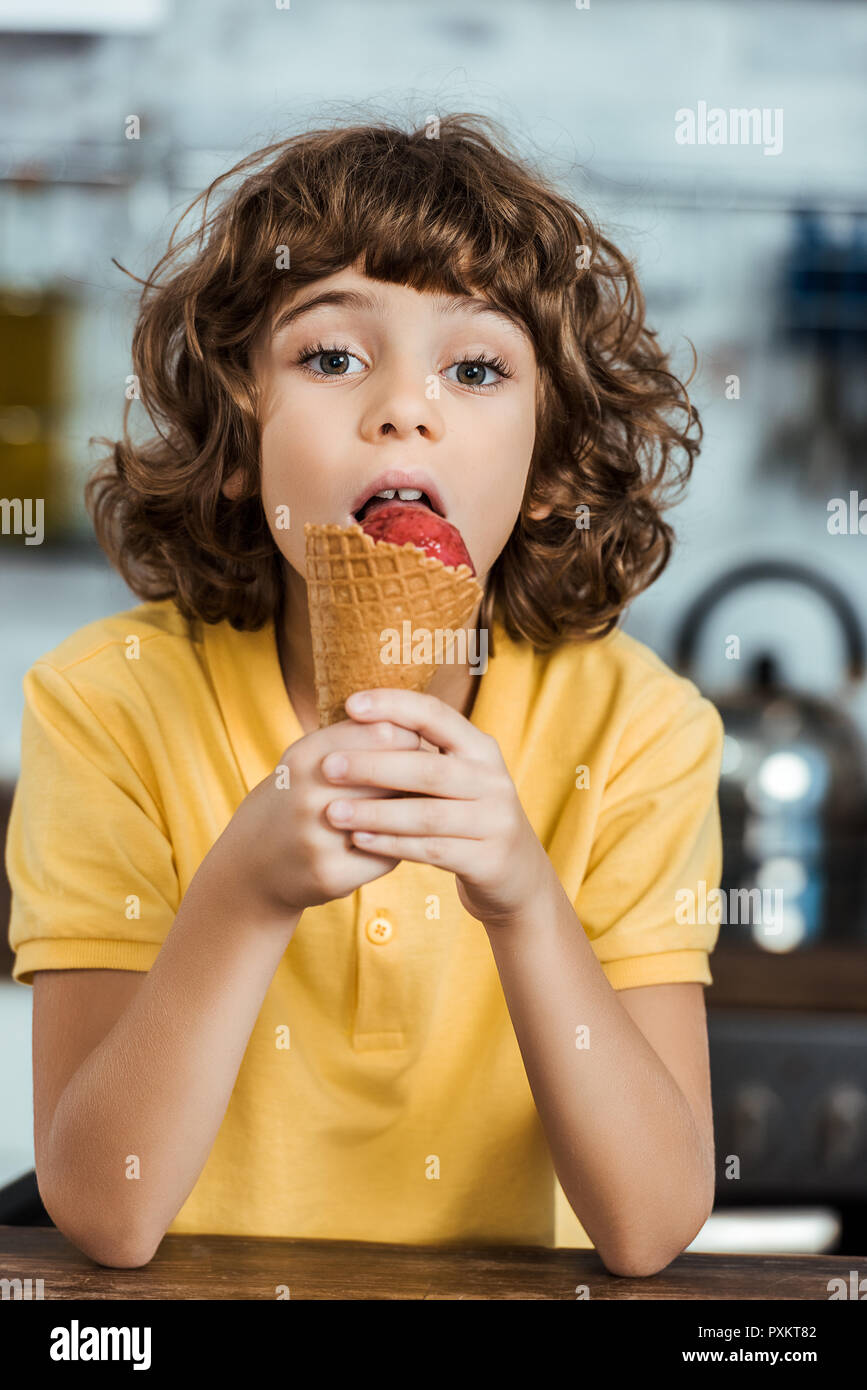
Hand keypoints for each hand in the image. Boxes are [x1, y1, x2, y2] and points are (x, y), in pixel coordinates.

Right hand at [208, 717, 423, 922]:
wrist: (252, 861)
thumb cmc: (296, 796)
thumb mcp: (310, 757)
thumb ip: (357, 737)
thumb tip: (419, 730)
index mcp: (305, 756)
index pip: (385, 732)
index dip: (409, 740)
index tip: (415, 749)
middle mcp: (307, 795)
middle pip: (393, 777)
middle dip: (415, 778)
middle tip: (425, 781)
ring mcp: (317, 838)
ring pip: (394, 818)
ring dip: (410, 813)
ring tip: (415, 808)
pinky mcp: (331, 875)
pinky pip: (388, 856)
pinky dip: (395, 847)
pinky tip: (392, 841)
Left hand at [321, 687, 549, 927]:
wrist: (514, 874)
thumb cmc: (465, 815)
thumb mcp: (453, 777)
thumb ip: (417, 753)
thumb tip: (355, 722)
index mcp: (480, 748)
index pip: (436, 715)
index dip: (394, 706)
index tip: (350, 704)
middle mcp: (493, 779)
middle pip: (428, 767)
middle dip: (374, 765)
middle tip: (328, 767)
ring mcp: (494, 821)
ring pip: (428, 813)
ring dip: (376, 812)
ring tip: (333, 812)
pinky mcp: (488, 859)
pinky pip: (433, 850)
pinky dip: (392, 844)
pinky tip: (360, 840)